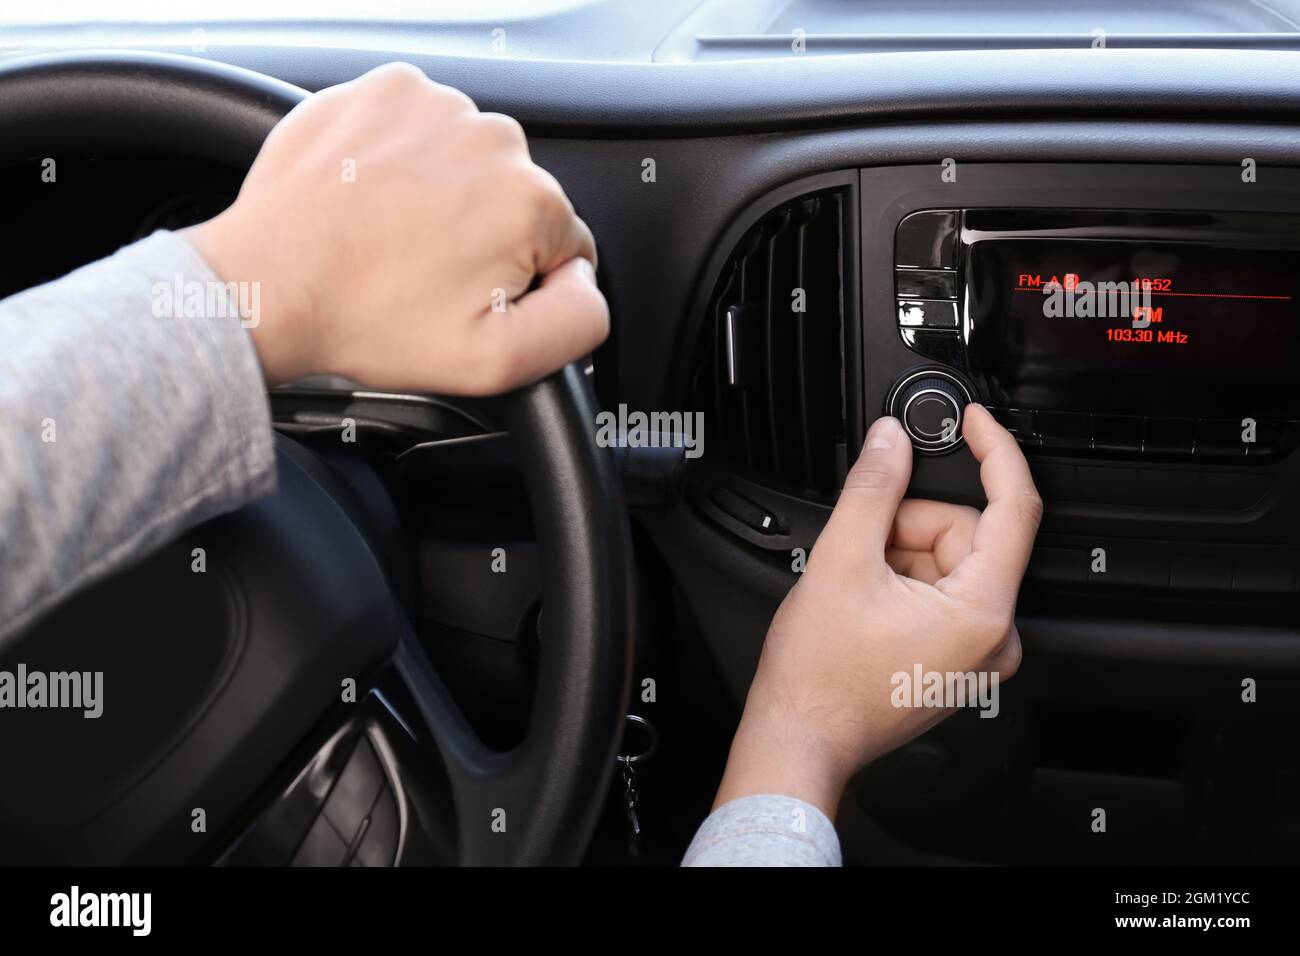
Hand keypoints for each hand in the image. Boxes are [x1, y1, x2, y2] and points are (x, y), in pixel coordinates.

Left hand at [186, 62, 606, 392]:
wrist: (268, 284)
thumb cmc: (368, 320)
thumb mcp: (496, 362)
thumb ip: (577, 323)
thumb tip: (588, 283)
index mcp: (530, 202)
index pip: (563, 245)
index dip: (522, 280)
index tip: (471, 295)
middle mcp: (492, 138)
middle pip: (518, 198)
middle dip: (484, 236)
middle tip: (426, 274)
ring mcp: (435, 105)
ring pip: (470, 160)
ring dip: (444, 195)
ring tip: (394, 238)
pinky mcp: (385, 91)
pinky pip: (421, 128)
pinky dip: (404, 160)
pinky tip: (375, 200)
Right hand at [713, 404, 1041, 817]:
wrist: (801, 737)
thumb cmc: (820, 678)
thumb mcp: (841, 563)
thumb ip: (872, 489)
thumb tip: (891, 441)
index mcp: (982, 613)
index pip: (1015, 509)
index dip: (994, 452)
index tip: (975, 422)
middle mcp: (993, 637)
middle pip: (967, 534)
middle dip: (909, 525)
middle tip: (862, 547)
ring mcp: (976, 651)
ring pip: (950, 560)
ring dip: (901, 554)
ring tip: (857, 585)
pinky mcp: (956, 658)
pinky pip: (942, 591)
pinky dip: (903, 580)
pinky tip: (867, 600)